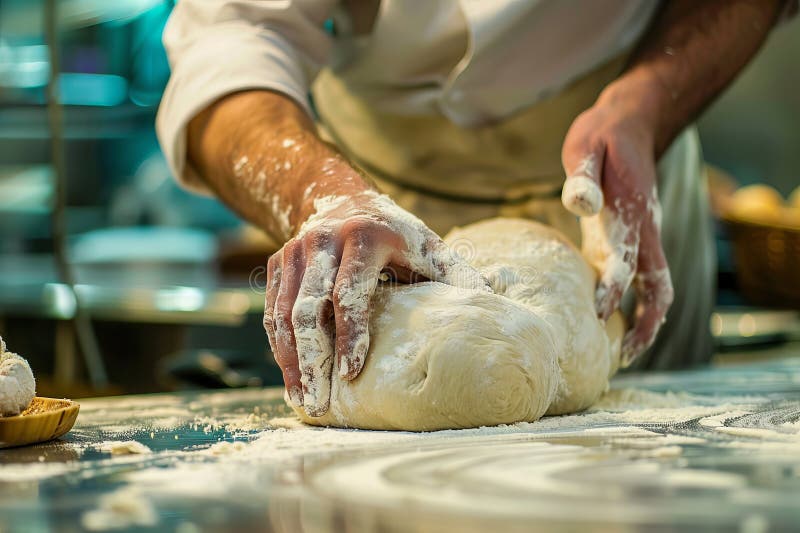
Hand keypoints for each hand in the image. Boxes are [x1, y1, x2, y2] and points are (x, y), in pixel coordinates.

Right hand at [263, 190, 490, 416]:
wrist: (344, 199)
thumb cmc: (397, 235)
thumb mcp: (430, 245)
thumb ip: (457, 273)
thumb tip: (497, 303)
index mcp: (365, 237)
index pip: (350, 292)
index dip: (350, 334)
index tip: (352, 374)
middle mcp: (323, 241)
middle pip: (308, 307)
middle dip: (312, 358)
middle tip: (319, 403)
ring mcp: (295, 251)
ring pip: (284, 313)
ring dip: (290, 360)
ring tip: (303, 399)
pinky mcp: (278, 262)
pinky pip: (273, 310)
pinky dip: (280, 347)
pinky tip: (291, 376)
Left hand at [561, 88, 673, 366]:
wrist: (628, 123)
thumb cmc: (602, 136)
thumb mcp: (586, 146)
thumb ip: (582, 175)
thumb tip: (578, 204)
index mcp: (632, 213)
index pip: (628, 260)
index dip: (615, 288)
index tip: (599, 313)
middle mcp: (644, 230)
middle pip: (660, 286)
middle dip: (648, 323)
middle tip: (625, 355)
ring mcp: (641, 235)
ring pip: (656, 285)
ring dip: (646, 319)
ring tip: (623, 350)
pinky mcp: (629, 235)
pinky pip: (640, 277)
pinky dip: (633, 301)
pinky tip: (609, 317)